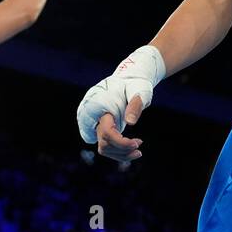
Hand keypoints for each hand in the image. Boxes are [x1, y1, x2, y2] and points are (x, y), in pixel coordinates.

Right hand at [76, 46, 164, 160]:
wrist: (128, 78)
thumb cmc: (135, 83)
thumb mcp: (139, 91)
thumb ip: (135, 104)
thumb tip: (130, 122)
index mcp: (99, 105)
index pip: (106, 132)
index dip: (121, 142)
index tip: (137, 144)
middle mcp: (92, 115)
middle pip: (104, 143)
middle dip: (122, 150)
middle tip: (140, 147)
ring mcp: (94, 122)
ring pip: (103, 147)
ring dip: (120, 153)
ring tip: (138, 152)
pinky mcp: (99, 127)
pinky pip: (105, 144)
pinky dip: (118, 150)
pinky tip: (131, 147)